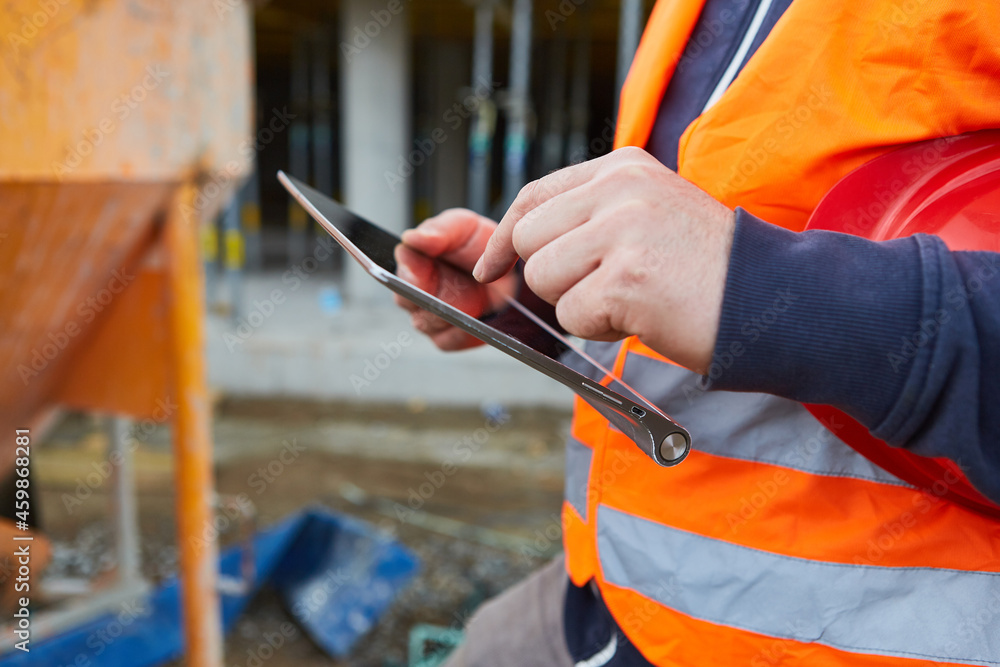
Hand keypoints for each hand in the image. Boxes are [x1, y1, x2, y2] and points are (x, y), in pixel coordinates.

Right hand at [393, 208, 517, 350]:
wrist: (510, 270)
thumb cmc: (479, 245)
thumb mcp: (462, 228)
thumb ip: (438, 231)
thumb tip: (410, 238)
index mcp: (413, 263)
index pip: (397, 269)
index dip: (408, 272)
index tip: (420, 269)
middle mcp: (416, 292)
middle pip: (406, 301)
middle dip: (422, 297)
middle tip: (439, 293)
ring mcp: (431, 316)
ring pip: (425, 322)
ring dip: (442, 315)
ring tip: (463, 308)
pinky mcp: (450, 335)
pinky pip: (447, 340)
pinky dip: (459, 333)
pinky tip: (472, 323)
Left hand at [473, 146, 734, 372]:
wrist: (772, 299)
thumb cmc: (709, 268)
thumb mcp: (650, 213)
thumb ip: (593, 214)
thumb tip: (521, 241)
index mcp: (623, 168)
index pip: (534, 195)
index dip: (506, 237)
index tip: (491, 266)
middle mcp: (620, 189)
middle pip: (530, 240)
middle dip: (554, 276)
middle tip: (605, 287)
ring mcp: (622, 232)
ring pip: (544, 279)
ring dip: (579, 304)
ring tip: (632, 299)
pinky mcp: (625, 279)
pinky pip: (572, 317)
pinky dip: (601, 330)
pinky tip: (644, 317)